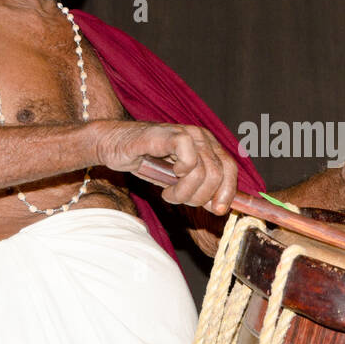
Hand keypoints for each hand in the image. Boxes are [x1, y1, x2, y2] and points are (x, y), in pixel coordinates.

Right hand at [94, 121, 238, 215]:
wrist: (114, 146)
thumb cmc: (146, 162)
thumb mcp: (178, 181)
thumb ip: (200, 190)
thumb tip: (220, 207)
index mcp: (208, 145)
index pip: (230, 170)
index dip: (227, 193)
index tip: (216, 210)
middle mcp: (201, 137)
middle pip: (218, 174)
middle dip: (200, 197)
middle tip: (180, 199)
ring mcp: (187, 133)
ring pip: (203, 172)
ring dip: (184, 192)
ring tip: (168, 193)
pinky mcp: (170, 134)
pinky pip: (189, 160)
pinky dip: (180, 175)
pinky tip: (168, 175)